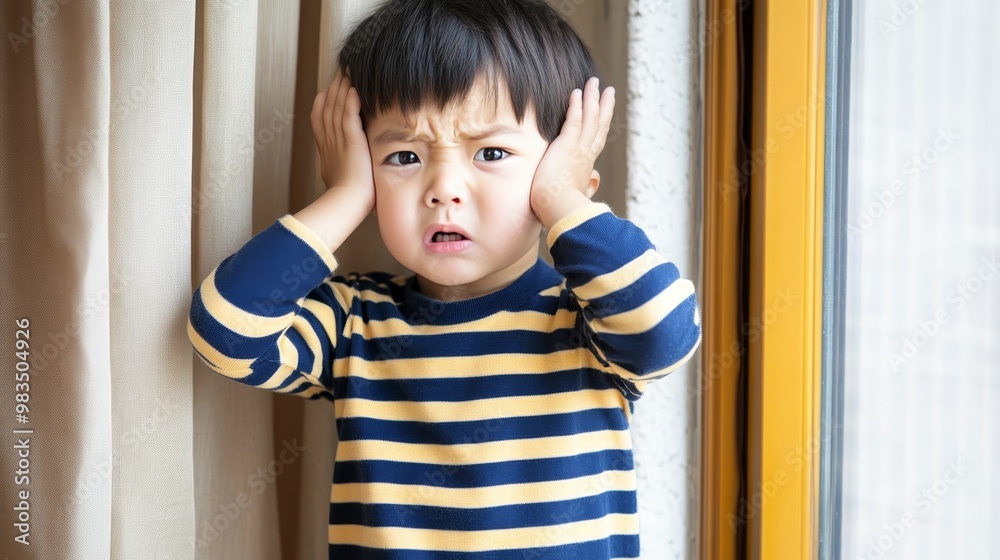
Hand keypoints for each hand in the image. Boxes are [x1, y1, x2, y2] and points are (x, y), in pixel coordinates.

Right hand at [310, 71, 375, 213]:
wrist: (347, 204)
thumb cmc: (347, 198)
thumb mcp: (338, 176)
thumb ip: (340, 165)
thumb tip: (341, 167)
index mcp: (325, 148)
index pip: (320, 117)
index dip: (324, 101)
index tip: (330, 88)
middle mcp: (328, 141)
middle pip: (327, 107)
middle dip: (334, 87)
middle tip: (341, 70)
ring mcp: (338, 140)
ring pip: (337, 107)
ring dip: (342, 88)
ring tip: (348, 71)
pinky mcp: (351, 142)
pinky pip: (349, 116)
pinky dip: (350, 101)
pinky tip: (354, 88)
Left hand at [530, 77, 614, 227]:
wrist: (558, 212)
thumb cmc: (561, 208)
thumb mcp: (578, 196)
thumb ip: (587, 187)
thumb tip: (594, 182)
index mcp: (586, 167)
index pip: (596, 141)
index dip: (601, 125)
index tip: (604, 113)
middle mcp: (586, 156)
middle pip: (599, 125)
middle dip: (604, 106)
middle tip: (609, 90)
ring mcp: (578, 149)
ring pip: (590, 119)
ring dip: (593, 99)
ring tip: (595, 82)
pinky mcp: (566, 146)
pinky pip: (574, 121)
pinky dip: (576, 106)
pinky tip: (577, 92)